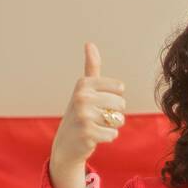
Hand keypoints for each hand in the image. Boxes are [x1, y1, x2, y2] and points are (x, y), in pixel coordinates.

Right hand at [48, 42, 126, 187]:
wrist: (66, 144)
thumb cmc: (80, 113)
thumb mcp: (84, 89)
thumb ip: (91, 67)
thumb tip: (89, 43)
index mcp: (83, 84)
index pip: (119, 87)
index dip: (114, 98)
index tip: (99, 103)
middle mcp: (82, 97)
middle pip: (121, 104)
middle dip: (114, 113)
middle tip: (98, 118)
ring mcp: (83, 116)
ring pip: (118, 120)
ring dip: (111, 126)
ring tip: (96, 126)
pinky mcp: (88, 133)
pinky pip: (113, 134)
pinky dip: (108, 137)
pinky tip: (95, 137)